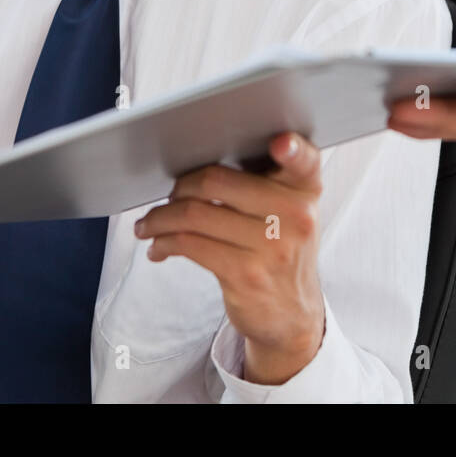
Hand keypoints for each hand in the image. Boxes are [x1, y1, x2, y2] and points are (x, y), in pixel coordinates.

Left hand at [133, 132, 325, 383]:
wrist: (291, 314)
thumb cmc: (280, 249)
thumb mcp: (291, 213)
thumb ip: (268, 181)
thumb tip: (198, 163)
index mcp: (306, 190)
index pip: (306, 161)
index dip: (294, 149)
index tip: (280, 142)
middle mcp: (296, 215)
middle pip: (218, 181)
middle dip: (180, 187)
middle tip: (170, 196)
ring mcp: (272, 246)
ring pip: (195, 214)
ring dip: (160, 218)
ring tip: (149, 224)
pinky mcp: (246, 274)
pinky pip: (189, 245)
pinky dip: (164, 242)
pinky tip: (159, 246)